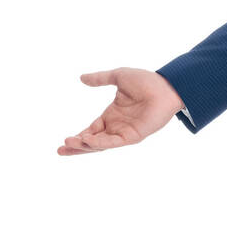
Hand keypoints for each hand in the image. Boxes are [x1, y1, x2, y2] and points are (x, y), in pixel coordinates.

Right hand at [60, 68, 184, 155]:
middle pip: (93, 141)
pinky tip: (87, 141)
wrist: (166, 85)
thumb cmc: (147, 81)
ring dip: (84, 145)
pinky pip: (114, 142)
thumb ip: (100, 79)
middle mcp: (117, 126)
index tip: (64, 140)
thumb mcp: (118, 77)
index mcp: (112, 115)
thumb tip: (81, 78)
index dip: (79, 136)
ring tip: (68, 144)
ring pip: (101, 144)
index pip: (92, 130)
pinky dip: (100, 143)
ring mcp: (125, 132)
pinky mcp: (134, 135)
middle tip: (60, 150)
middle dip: (77, 147)